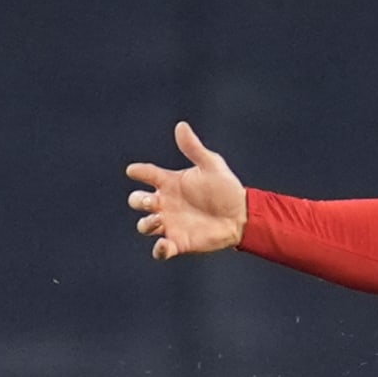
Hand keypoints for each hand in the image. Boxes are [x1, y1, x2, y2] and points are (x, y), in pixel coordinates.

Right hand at [126, 122, 248, 260]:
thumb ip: (194, 148)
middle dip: (138, 200)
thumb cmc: (226, 189)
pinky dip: (159, 250)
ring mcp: (171, 223)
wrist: (242, 215)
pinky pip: (161, 250)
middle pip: (138, 201)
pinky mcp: (179, 242)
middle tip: (151, 201)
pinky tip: (164, 245)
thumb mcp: (211, 166)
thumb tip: (181, 126)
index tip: (135, 171)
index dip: (138, 171)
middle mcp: (166, 203)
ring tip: (158, 218)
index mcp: (170, 182)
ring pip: (145, 225)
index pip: (146, 174)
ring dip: (146, 222)